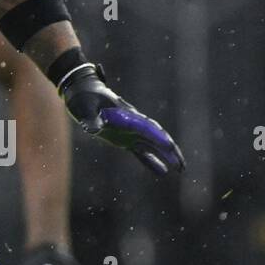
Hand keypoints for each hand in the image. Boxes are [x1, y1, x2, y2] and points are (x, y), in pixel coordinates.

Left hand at [61, 64, 183, 175]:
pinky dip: (151, 161)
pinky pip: (141, 152)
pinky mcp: (124, 139)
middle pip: (157, 137)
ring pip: (153, 146)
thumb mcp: (84, 107)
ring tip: (180, 170)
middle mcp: (132, 123)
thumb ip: (90, 118)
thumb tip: (93, 129)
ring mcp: (130, 132)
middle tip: (182, 165)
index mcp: (125, 114)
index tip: (169, 146)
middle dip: (170, 150)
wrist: (82, 92)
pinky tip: (163, 172)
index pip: (145, 127)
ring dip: (167, 157)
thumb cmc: (84, 97)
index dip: (157, 136)